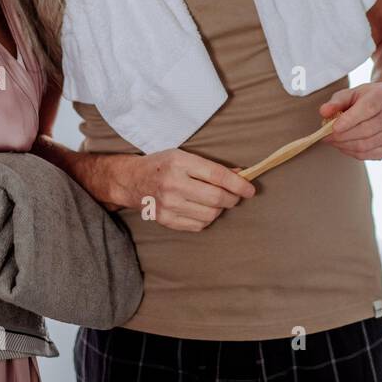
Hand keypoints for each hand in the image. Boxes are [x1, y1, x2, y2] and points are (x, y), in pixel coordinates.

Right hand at [112, 148, 254, 232]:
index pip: (217, 176)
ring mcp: (168, 205)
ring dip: (220, 209)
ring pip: (210, 214)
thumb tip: (240, 174)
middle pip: (216, 198)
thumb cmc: (162, 165)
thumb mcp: (184, 156)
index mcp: (179, 163)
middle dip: (233, 198)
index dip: (238, 184)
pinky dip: (207, 218)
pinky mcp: (166, 220)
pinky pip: (198, 225)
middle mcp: (173, 185)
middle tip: (235, 195)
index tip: (250, 189)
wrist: (131, 180)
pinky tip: (202, 209)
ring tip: (215, 201)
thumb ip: (211, 166)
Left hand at [319, 82, 381, 160]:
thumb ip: (336, 102)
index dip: (350, 119)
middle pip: (368, 129)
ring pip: (368, 144)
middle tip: (326, 136)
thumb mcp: (349, 94)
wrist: (380, 106)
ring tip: (333, 140)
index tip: (333, 127)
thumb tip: (324, 112)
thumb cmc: (362, 98)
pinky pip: (370, 154)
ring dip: (346, 145)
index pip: (369, 108)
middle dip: (344, 135)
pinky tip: (344, 146)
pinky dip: (353, 153)